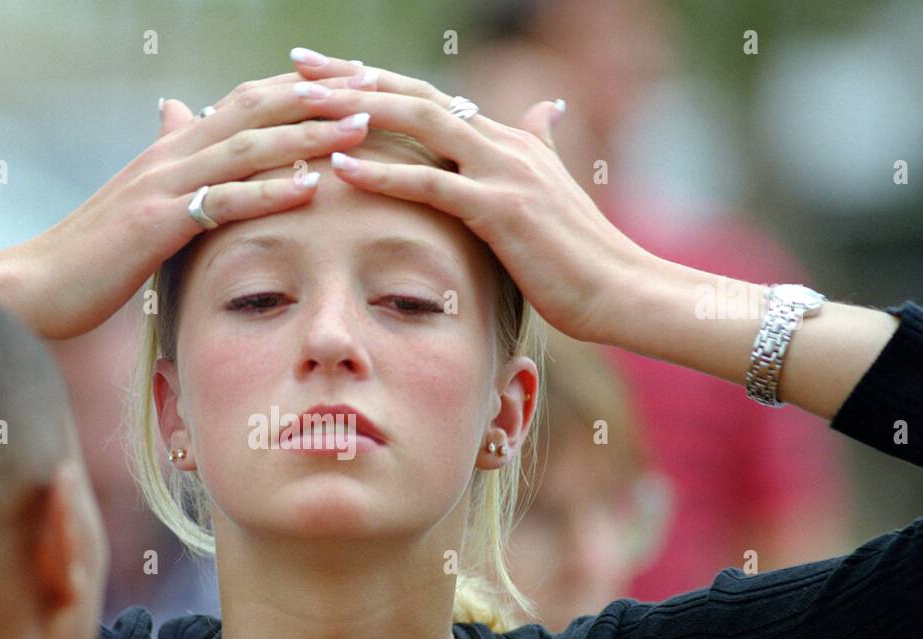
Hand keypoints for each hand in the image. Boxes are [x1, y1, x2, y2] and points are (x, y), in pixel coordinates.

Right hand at [0, 59, 375, 339]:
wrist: (33, 286)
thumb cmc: (89, 256)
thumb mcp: (138, 206)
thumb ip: (169, 167)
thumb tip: (179, 121)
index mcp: (171, 148)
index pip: (245, 102)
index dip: (299, 90)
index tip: (351, 86)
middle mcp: (170, 153)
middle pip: (255, 107)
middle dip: (317, 96)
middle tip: (374, 89)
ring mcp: (162, 184)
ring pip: (248, 145)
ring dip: (308, 134)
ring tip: (360, 127)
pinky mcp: (155, 222)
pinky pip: (222, 200)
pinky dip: (270, 190)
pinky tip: (311, 187)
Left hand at [285, 48, 654, 344]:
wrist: (623, 289)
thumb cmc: (582, 256)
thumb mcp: (555, 190)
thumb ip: (540, 146)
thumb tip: (547, 107)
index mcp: (508, 140)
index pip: (430, 97)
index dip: (377, 80)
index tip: (328, 70)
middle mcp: (503, 143)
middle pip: (416, 95)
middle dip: (354, 77)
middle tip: (300, 64)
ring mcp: (503, 172)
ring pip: (420, 124)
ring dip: (358, 110)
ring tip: (305, 101)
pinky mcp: (501, 210)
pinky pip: (432, 184)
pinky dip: (383, 172)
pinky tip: (340, 166)